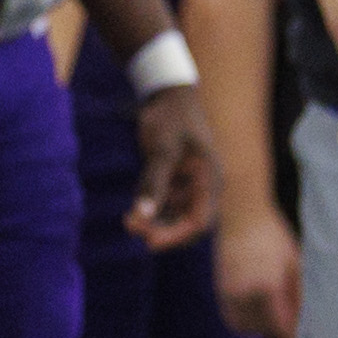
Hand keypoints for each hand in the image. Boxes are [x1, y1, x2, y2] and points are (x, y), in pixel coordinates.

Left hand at [129, 83, 217, 249]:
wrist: (169, 96)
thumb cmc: (171, 119)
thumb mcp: (161, 150)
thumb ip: (153, 183)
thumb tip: (142, 216)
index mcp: (210, 181)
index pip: (200, 221)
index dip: (177, 235)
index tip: (149, 242)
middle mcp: (204, 187)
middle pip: (188, 223)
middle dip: (162, 231)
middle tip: (132, 228)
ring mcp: (190, 185)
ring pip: (175, 216)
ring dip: (154, 223)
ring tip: (127, 221)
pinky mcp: (175, 180)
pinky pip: (165, 204)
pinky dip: (150, 210)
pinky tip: (131, 211)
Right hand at [216, 205, 300, 337]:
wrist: (242, 215)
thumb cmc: (274, 236)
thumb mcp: (295, 264)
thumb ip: (299, 293)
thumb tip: (307, 318)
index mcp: (266, 286)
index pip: (279, 325)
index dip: (292, 335)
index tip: (303, 337)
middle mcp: (243, 291)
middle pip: (261, 329)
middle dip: (278, 332)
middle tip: (293, 327)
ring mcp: (228, 290)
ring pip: (243, 326)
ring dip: (259, 328)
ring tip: (276, 320)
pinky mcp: (219, 287)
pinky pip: (230, 316)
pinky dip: (244, 321)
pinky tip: (259, 313)